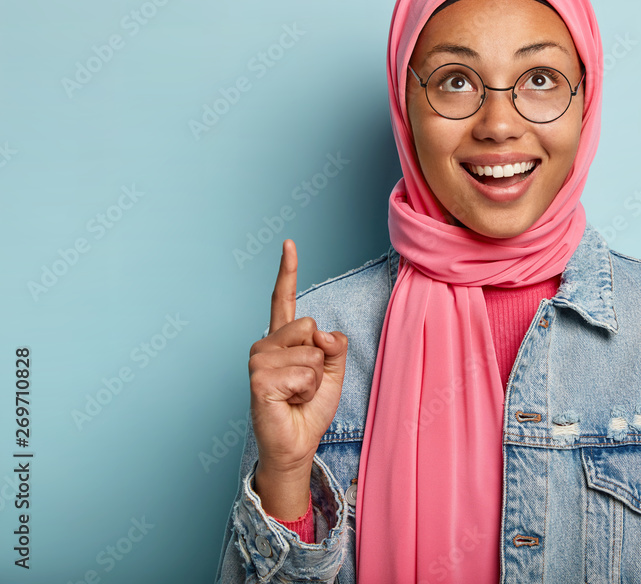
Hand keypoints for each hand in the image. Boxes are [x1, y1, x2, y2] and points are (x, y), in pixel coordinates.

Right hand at [248, 238, 347, 518]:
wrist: (297, 444)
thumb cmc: (310, 407)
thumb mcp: (333, 369)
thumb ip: (334, 344)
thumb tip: (322, 334)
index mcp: (283, 338)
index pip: (283, 297)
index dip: (287, 270)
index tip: (289, 243)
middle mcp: (266, 344)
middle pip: (309, 325)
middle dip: (319, 357)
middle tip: (304, 382)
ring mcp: (258, 361)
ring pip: (310, 352)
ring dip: (314, 378)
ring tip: (297, 394)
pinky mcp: (259, 380)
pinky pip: (304, 373)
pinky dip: (307, 390)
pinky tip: (290, 401)